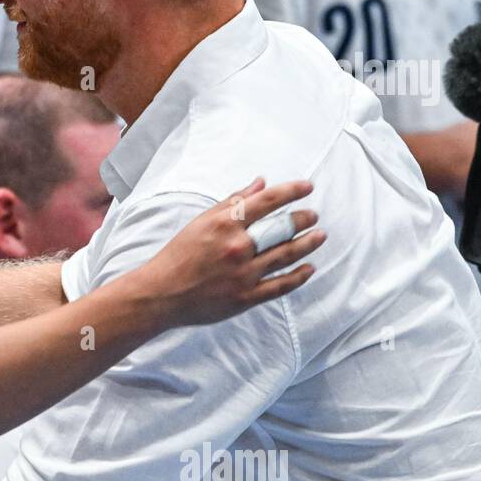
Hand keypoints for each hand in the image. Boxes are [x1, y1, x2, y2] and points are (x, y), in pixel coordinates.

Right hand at [146, 177, 323, 326]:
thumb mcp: (200, 222)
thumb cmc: (178, 255)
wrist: (161, 294)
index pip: (267, 202)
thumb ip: (231, 202)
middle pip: (282, 229)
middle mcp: (237, 247)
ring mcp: (243, 274)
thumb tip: (260, 183)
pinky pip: (280, 285)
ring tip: (320, 235)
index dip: (291, 192)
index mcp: (224, 225)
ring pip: (286, 255)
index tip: (307, 187)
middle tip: (314, 215)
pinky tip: (309, 268)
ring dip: (307, 244)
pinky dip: (298, 277)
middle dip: (302, 220)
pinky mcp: (245, 297)